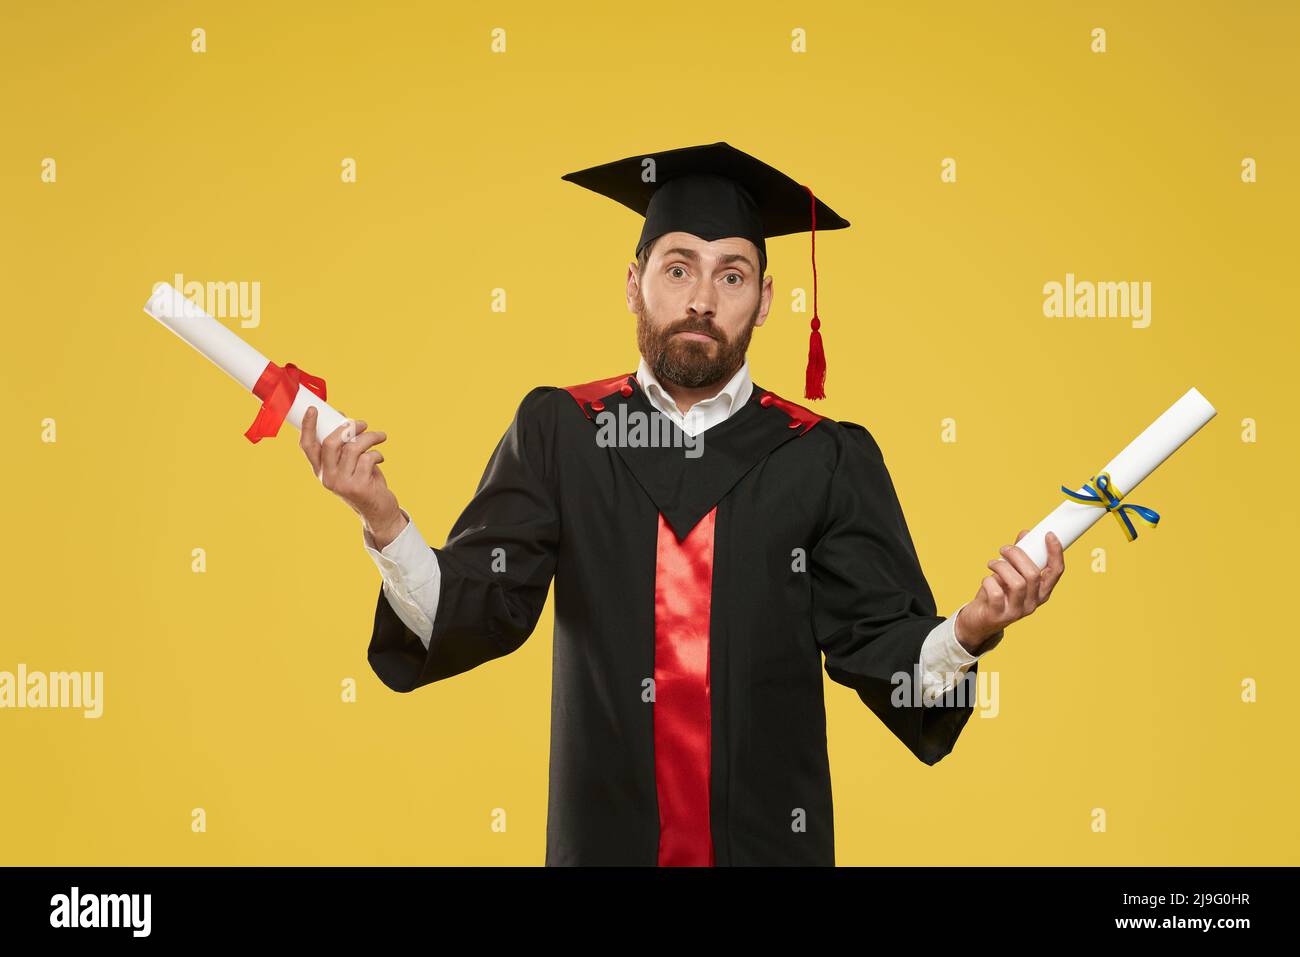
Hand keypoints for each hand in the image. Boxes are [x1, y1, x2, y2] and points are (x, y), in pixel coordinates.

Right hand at [300, 406, 404, 545]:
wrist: (377, 510)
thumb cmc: (363, 480)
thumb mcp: (349, 463)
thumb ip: (344, 445)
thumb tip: (343, 418)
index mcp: (320, 469)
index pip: (307, 446)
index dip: (308, 427)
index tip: (313, 409)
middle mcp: (327, 477)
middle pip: (330, 443)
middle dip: (348, 428)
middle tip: (362, 424)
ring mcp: (341, 483)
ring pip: (353, 448)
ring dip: (370, 438)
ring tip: (380, 437)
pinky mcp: (358, 487)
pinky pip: (368, 459)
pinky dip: (377, 454)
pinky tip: (380, 458)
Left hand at [954, 529, 1065, 653]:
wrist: (979, 619)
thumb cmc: (998, 593)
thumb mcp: (1011, 574)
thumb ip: (1019, 556)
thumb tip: (1026, 533)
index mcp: (1041, 591)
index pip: (1056, 571)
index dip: (1055, 552)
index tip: (1048, 535)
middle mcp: (1033, 603)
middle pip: (1033, 574)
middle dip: (1017, 555)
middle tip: (1004, 549)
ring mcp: (1017, 611)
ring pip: (1017, 583)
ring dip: (1002, 566)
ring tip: (992, 563)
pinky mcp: (999, 615)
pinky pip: (996, 593)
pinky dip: (989, 581)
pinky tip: (987, 580)